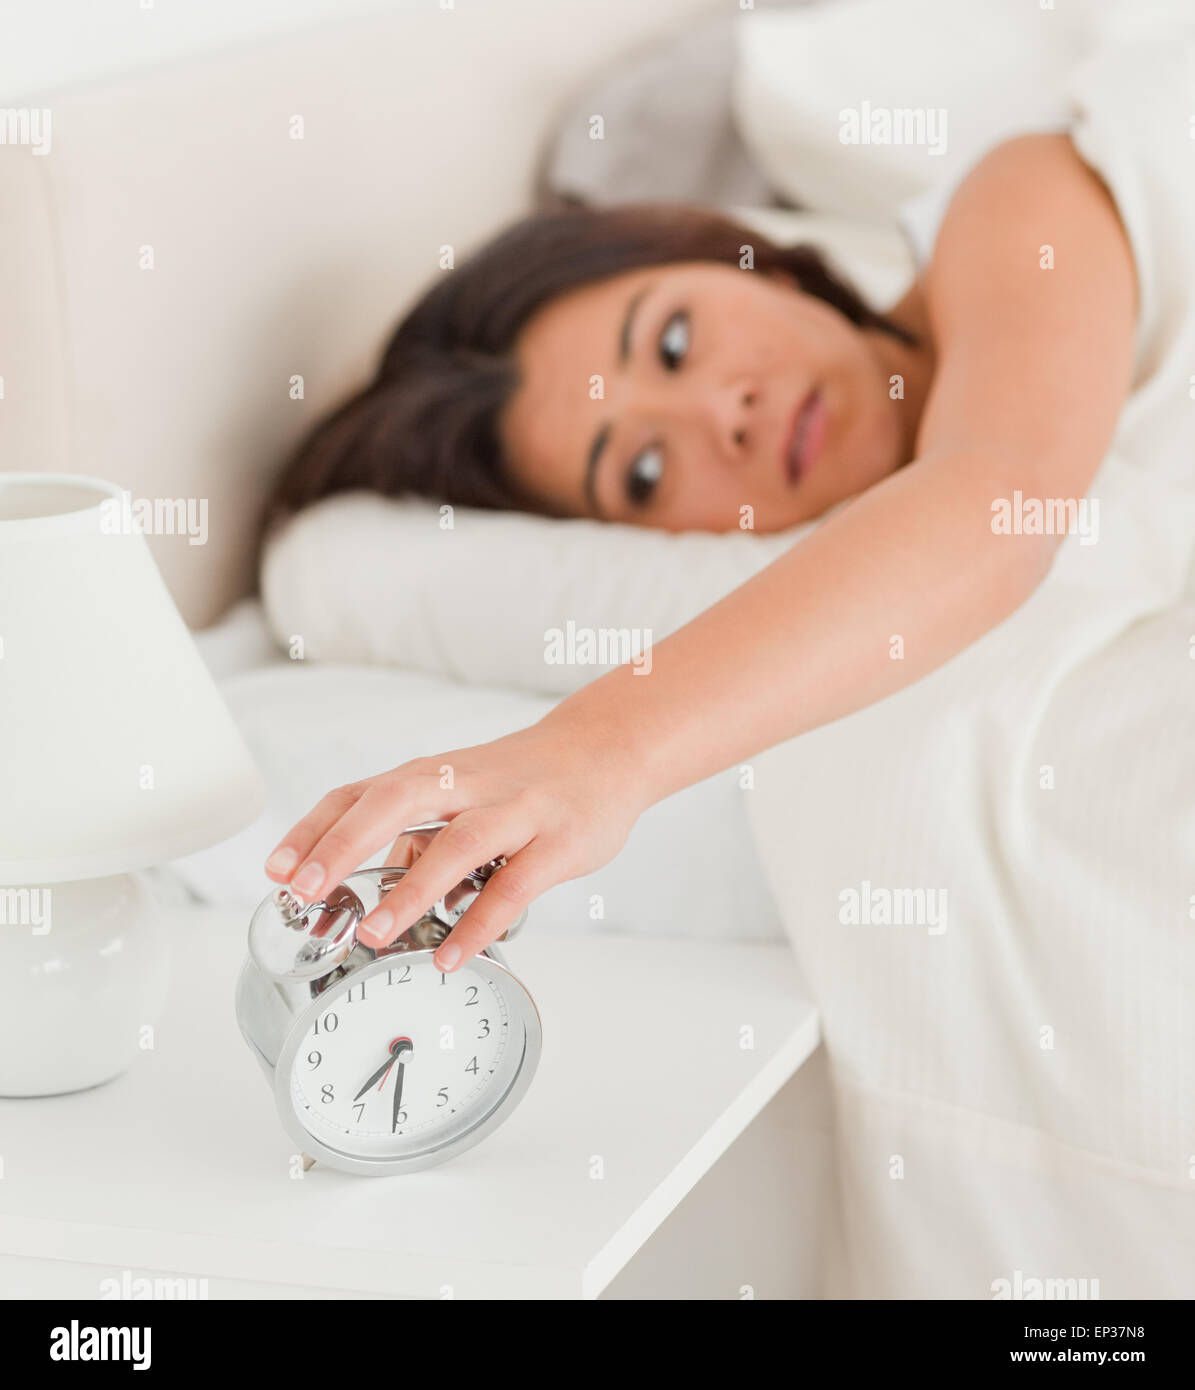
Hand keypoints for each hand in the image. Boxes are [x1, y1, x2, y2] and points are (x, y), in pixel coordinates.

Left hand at [262, 714, 652, 972]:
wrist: (608, 749)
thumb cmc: (525, 776)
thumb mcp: (461, 789)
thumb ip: (416, 827)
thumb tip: (378, 874)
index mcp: (434, 774)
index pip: (360, 794)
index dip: (314, 830)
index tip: (276, 870)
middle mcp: (467, 786)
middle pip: (395, 801)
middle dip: (343, 844)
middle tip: (304, 890)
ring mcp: (515, 811)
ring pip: (456, 844)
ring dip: (410, 889)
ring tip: (374, 934)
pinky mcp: (557, 843)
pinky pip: (514, 887)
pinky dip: (480, 922)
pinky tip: (453, 955)